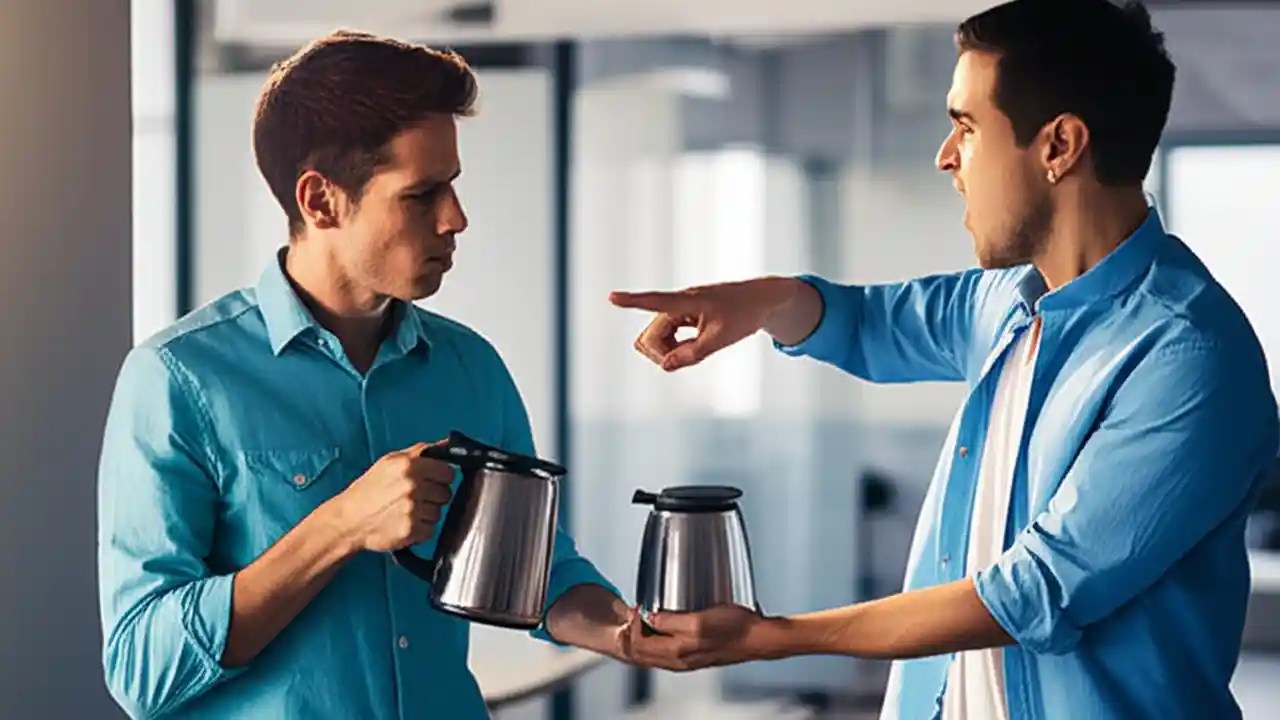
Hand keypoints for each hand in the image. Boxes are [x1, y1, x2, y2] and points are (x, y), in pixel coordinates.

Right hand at [326, 442, 454, 552]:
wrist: (347, 520)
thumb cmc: (367, 490)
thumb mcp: (390, 461)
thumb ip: (420, 452)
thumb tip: (446, 445)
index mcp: (409, 465)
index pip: (448, 472)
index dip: (441, 477)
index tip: (432, 481)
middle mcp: (412, 486)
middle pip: (445, 493)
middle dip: (433, 496)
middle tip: (414, 497)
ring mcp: (412, 509)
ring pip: (439, 512)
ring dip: (426, 514)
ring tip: (406, 511)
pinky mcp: (411, 530)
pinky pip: (430, 530)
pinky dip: (420, 530)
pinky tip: (404, 522)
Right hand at [609, 277, 801, 371]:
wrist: (763, 300)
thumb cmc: (744, 315)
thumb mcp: (720, 340)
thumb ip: (692, 355)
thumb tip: (665, 366)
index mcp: (687, 301)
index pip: (654, 301)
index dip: (631, 302)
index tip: (611, 296)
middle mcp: (678, 303)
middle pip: (649, 336)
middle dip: (661, 354)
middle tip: (690, 358)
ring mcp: (680, 310)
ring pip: (655, 338)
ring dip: (669, 352)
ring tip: (697, 351)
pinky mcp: (684, 316)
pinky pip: (666, 337)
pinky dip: (676, 348)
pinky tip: (695, 347)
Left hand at [620, 605, 775, 671]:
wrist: (758, 639)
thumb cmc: (735, 628)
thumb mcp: (700, 620)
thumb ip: (672, 621)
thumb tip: (651, 617)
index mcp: (677, 652)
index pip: (639, 645)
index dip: (632, 626)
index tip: (634, 608)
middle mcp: (678, 660)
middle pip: (642, 653)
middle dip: (631, 634)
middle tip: (632, 613)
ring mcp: (686, 660)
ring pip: (652, 654)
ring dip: (642, 638)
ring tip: (641, 618)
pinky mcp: (694, 655)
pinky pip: (665, 652)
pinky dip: (655, 641)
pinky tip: (660, 627)